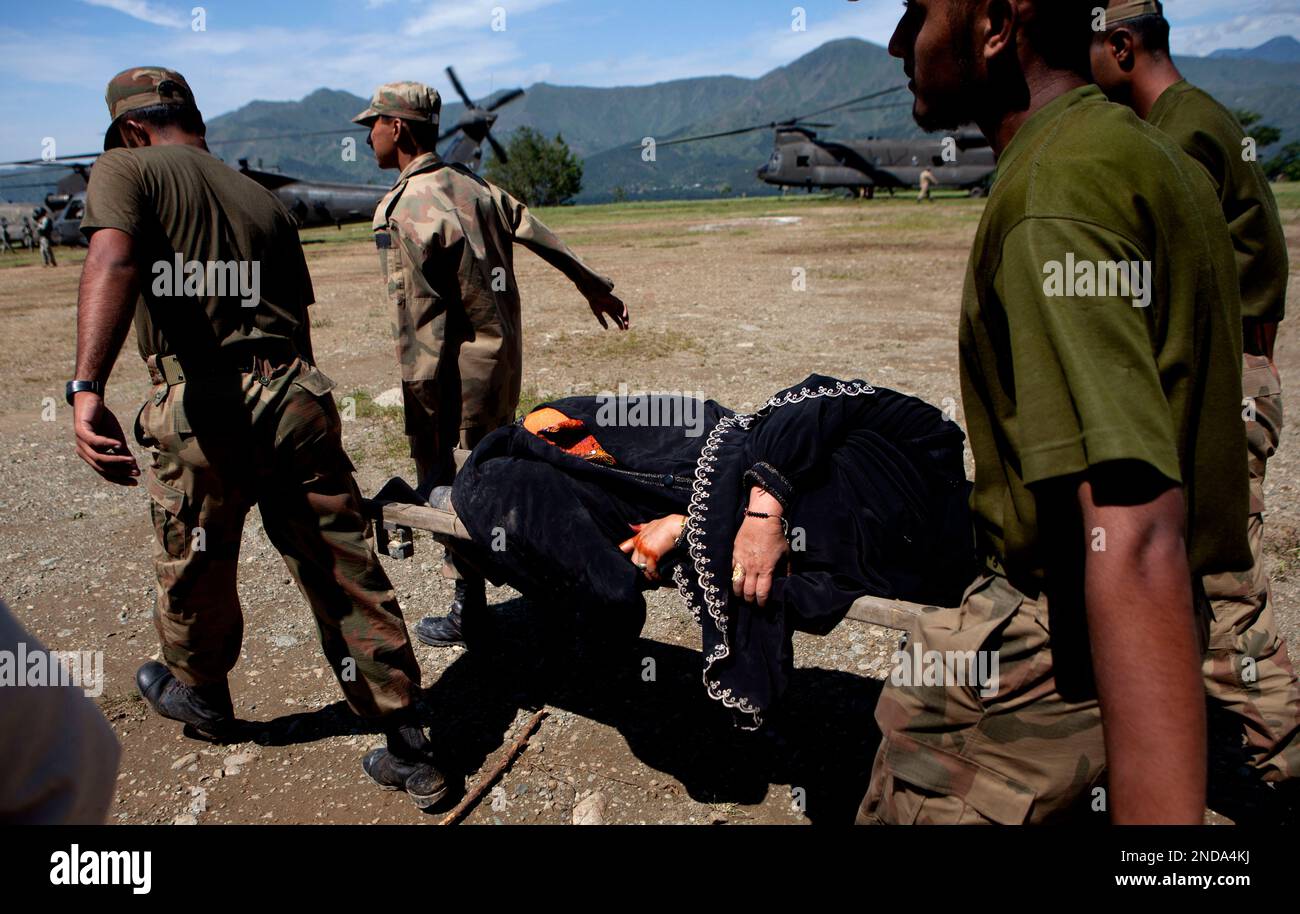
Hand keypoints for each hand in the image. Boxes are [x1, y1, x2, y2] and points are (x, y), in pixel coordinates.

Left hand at [74, 393, 139, 485]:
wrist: (91, 400)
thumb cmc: (103, 420)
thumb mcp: (116, 439)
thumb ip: (122, 453)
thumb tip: (134, 467)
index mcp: (91, 456)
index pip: (105, 472)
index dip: (120, 479)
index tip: (135, 482)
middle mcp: (83, 452)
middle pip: (102, 468)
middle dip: (120, 471)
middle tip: (136, 472)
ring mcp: (81, 442)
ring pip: (99, 457)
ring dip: (116, 460)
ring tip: (132, 460)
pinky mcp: (81, 431)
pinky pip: (95, 442)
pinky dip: (108, 444)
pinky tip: (120, 444)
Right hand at [588, 291, 628, 329]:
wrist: (594, 294)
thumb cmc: (594, 303)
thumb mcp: (597, 314)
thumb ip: (602, 321)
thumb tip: (606, 328)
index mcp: (609, 310)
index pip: (616, 318)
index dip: (620, 324)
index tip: (622, 329)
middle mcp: (614, 307)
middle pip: (621, 316)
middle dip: (624, 322)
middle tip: (626, 329)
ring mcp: (616, 303)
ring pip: (623, 311)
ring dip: (626, 317)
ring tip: (626, 324)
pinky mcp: (617, 300)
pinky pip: (623, 306)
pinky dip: (624, 311)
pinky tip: (623, 316)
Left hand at [619, 514, 684, 582]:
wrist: (676, 526)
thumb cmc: (666, 524)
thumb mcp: (651, 524)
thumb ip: (641, 527)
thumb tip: (630, 525)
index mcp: (637, 537)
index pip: (624, 547)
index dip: (623, 554)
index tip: (624, 564)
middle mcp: (639, 544)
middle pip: (634, 562)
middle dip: (640, 570)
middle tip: (647, 576)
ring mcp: (644, 549)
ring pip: (642, 567)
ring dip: (648, 575)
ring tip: (654, 579)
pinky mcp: (652, 554)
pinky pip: (651, 569)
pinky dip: (655, 575)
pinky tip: (659, 577)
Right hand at [731, 489, 789, 607]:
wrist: (761, 520)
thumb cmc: (776, 536)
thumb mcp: (786, 552)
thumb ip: (786, 568)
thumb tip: (788, 578)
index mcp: (766, 569)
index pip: (762, 592)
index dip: (761, 602)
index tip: (762, 605)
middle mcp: (752, 568)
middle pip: (748, 591)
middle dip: (749, 599)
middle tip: (751, 602)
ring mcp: (741, 561)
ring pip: (736, 583)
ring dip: (738, 592)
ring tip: (739, 595)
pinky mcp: (734, 554)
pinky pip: (730, 570)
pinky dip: (731, 577)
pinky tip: (732, 581)